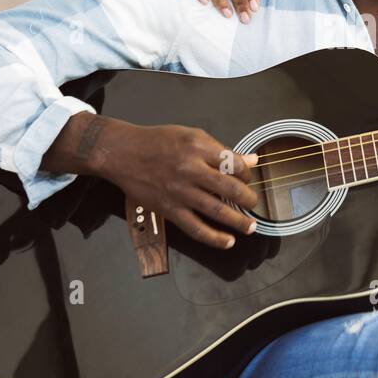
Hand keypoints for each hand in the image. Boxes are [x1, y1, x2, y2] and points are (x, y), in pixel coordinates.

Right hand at [66, 117, 259, 249]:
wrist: (123, 153)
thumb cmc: (158, 142)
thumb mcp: (191, 136)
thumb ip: (221, 150)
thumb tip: (251, 161)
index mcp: (198, 147)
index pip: (233, 164)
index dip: (246, 173)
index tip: (248, 177)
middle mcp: (190, 170)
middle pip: (230, 188)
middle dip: (248, 199)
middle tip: (254, 204)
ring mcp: (180, 192)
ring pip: (217, 211)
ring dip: (238, 221)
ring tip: (250, 227)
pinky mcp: (169, 210)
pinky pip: (195, 228)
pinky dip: (214, 238)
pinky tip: (228, 242)